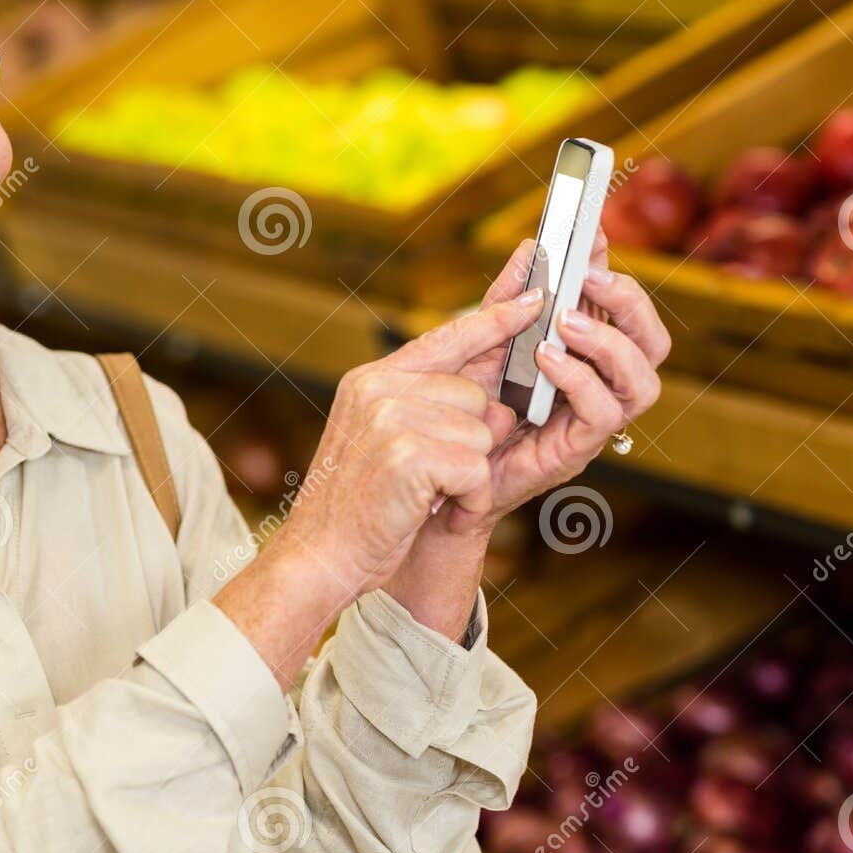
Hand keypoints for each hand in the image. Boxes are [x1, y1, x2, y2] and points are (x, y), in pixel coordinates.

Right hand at [269, 288, 545, 598]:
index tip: (534, 297)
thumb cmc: (356, 508)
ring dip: (467, 475)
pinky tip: (434, 510)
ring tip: (426, 496)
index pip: (445, 338)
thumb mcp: (380, 441)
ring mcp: (391, 418)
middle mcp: (379, 389)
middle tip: (430, 477)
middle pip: (475, 395)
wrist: (319, 556)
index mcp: (371, 379)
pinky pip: (477, 467)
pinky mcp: (410, 453)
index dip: (493, 320)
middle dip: (469, 442)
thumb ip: (421, 405)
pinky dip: (467, 498)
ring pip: (481, 432)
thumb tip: (492, 400)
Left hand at [442, 231, 670, 533]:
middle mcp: (599, 384)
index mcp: (582, 354)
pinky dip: (581, 378)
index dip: (613, 269)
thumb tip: (532, 246)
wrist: (442, 470)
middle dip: (630, 302)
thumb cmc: (463, 407)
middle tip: (590, 278)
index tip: (594, 232)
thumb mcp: (480, 341)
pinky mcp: (578, 448)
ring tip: (567, 322)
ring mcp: (593, 418)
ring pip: (643, 377)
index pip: (617, 308)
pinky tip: (548, 359)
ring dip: (610, 341)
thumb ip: (505, 300)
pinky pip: (604, 412)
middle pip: (650, 341)